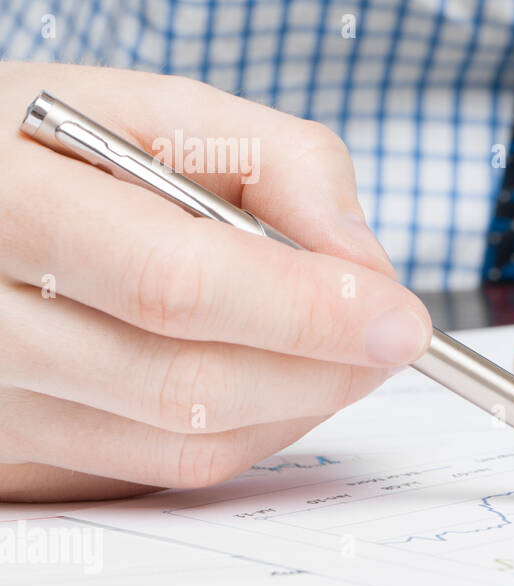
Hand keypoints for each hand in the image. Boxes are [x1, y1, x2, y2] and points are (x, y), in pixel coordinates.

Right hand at [0, 63, 431, 500]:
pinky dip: (245, 432)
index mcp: (2, 198)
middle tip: (389, 338)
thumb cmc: (52, 143)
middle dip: (322, 368)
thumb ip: (280, 162)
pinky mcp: (11, 455)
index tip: (402, 320)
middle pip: (187, 385)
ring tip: (335, 349)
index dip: (306, 311)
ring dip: (297, 405)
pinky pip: (158, 476)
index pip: (177, 283)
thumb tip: (365, 265)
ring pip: (182, 446)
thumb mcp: (159, 109)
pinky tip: (269, 379)